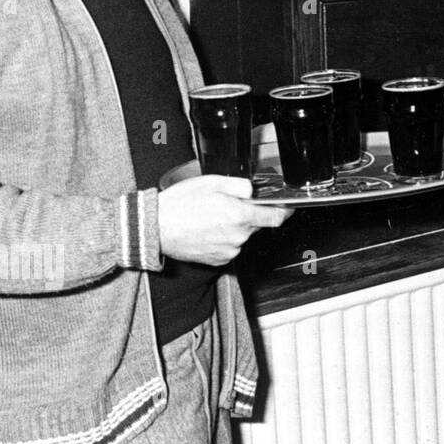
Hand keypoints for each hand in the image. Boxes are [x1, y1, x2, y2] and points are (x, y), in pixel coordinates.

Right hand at [157, 175, 291, 266]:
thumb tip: (253, 190)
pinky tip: (206, 231)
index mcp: (240, 216)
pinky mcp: (218, 260)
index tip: (288, 209)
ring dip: (233, 227)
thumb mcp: (212, 183)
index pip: (275, 217)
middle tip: (225, 206)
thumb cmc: (180, 205)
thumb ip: (240, 185)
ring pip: (241, 236)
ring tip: (210, 219)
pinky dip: (223, 239)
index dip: (284, 211)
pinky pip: (229, 247)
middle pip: (255, 224)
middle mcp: (238, 236)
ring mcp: (228, 250)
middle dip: (246, 214)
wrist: (155, 228)